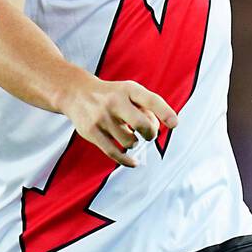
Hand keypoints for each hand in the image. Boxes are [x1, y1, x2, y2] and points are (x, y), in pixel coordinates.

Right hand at [56, 74, 178, 167]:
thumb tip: (157, 129)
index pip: (150, 100)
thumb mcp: (129, 92)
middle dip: (150, 133)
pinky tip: (133, 162)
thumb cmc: (112, 95)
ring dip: (134, 143)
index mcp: (128, 89)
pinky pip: (114, 152)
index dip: (164, 112)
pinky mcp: (91, 132)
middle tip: (148, 134)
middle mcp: (114, 101)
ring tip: (129, 135)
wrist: (77, 93)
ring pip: (129, 141)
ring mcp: (101, 117)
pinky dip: (127, 160)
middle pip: (141, 124)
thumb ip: (146, 107)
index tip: (174, 124)